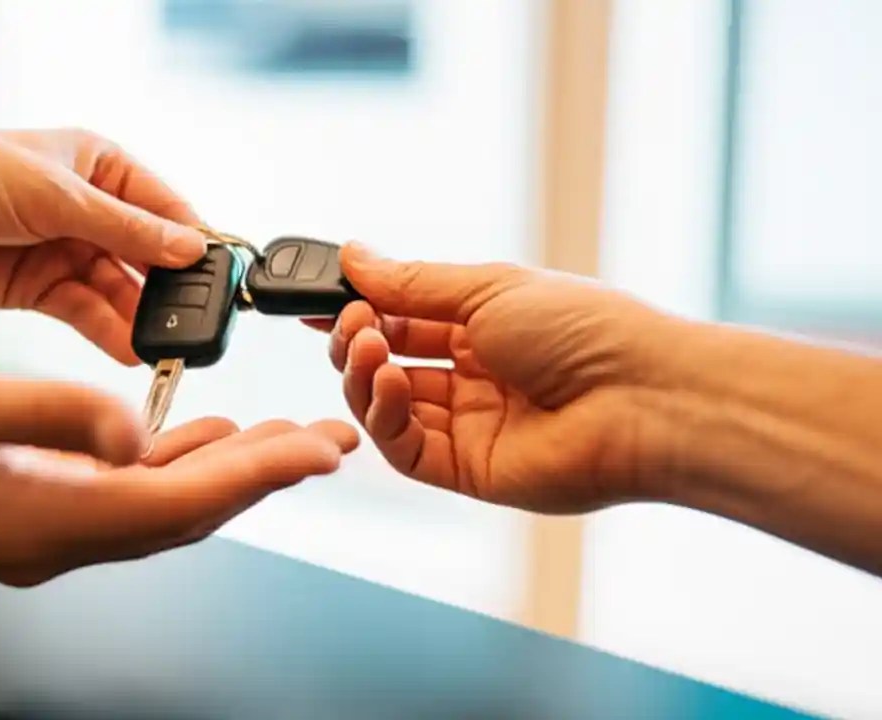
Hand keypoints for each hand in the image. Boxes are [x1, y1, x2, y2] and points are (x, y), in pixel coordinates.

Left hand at [0, 125, 207, 364]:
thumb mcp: (56, 195)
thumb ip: (126, 229)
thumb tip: (192, 249)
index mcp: (101, 167)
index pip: (166, 210)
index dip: (193, 245)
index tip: (219, 280)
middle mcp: (89, 211)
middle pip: (147, 258)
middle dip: (168, 290)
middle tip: (192, 325)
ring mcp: (63, 252)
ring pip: (118, 292)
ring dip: (139, 318)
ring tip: (164, 348)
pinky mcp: (37, 290)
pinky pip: (86, 314)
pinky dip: (108, 332)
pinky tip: (131, 350)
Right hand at [0, 330, 357, 585]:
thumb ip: (54, 417)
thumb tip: (139, 432)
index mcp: (35, 522)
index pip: (176, 503)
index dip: (257, 476)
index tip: (318, 450)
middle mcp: (44, 536)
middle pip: (181, 511)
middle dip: (261, 476)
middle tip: (327, 441)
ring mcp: (33, 522)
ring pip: (157, 502)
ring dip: (224, 469)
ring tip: (284, 439)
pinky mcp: (23, 497)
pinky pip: (120, 488)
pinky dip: (170, 460)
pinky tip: (196, 433)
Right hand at [317, 244, 678, 512]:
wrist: (643, 398)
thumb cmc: (584, 329)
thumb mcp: (488, 287)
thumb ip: (411, 281)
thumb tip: (354, 255)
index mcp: (484, 326)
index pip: (403, 318)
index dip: (360, 309)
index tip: (320, 298)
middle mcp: (473, 376)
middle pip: (388, 363)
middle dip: (358, 339)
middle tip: (351, 320)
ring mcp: (468, 426)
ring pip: (386, 407)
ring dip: (363, 373)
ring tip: (368, 345)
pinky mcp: (466, 471)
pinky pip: (404, 448)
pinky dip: (382, 416)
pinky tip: (387, 382)